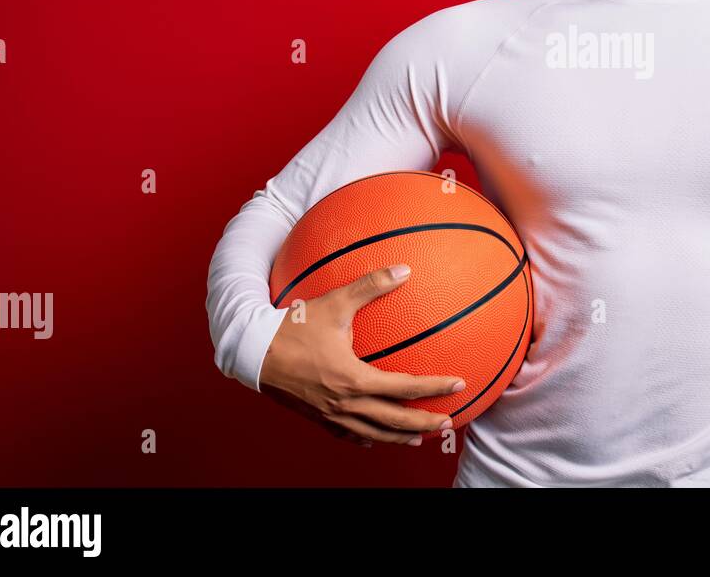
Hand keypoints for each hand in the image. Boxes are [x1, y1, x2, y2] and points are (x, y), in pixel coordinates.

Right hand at [258, 265, 465, 446]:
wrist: (252, 351)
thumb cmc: (293, 326)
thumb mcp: (335, 302)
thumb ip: (371, 285)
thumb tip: (404, 270)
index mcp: (354, 379)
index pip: (406, 388)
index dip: (435, 388)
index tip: (458, 384)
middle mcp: (345, 403)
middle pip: (394, 421)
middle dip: (424, 423)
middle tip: (448, 422)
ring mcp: (330, 414)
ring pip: (373, 434)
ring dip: (399, 436)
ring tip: (419, 437)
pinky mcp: (316, 417)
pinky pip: (346, 435)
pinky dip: (366, 438)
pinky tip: (374, 438)